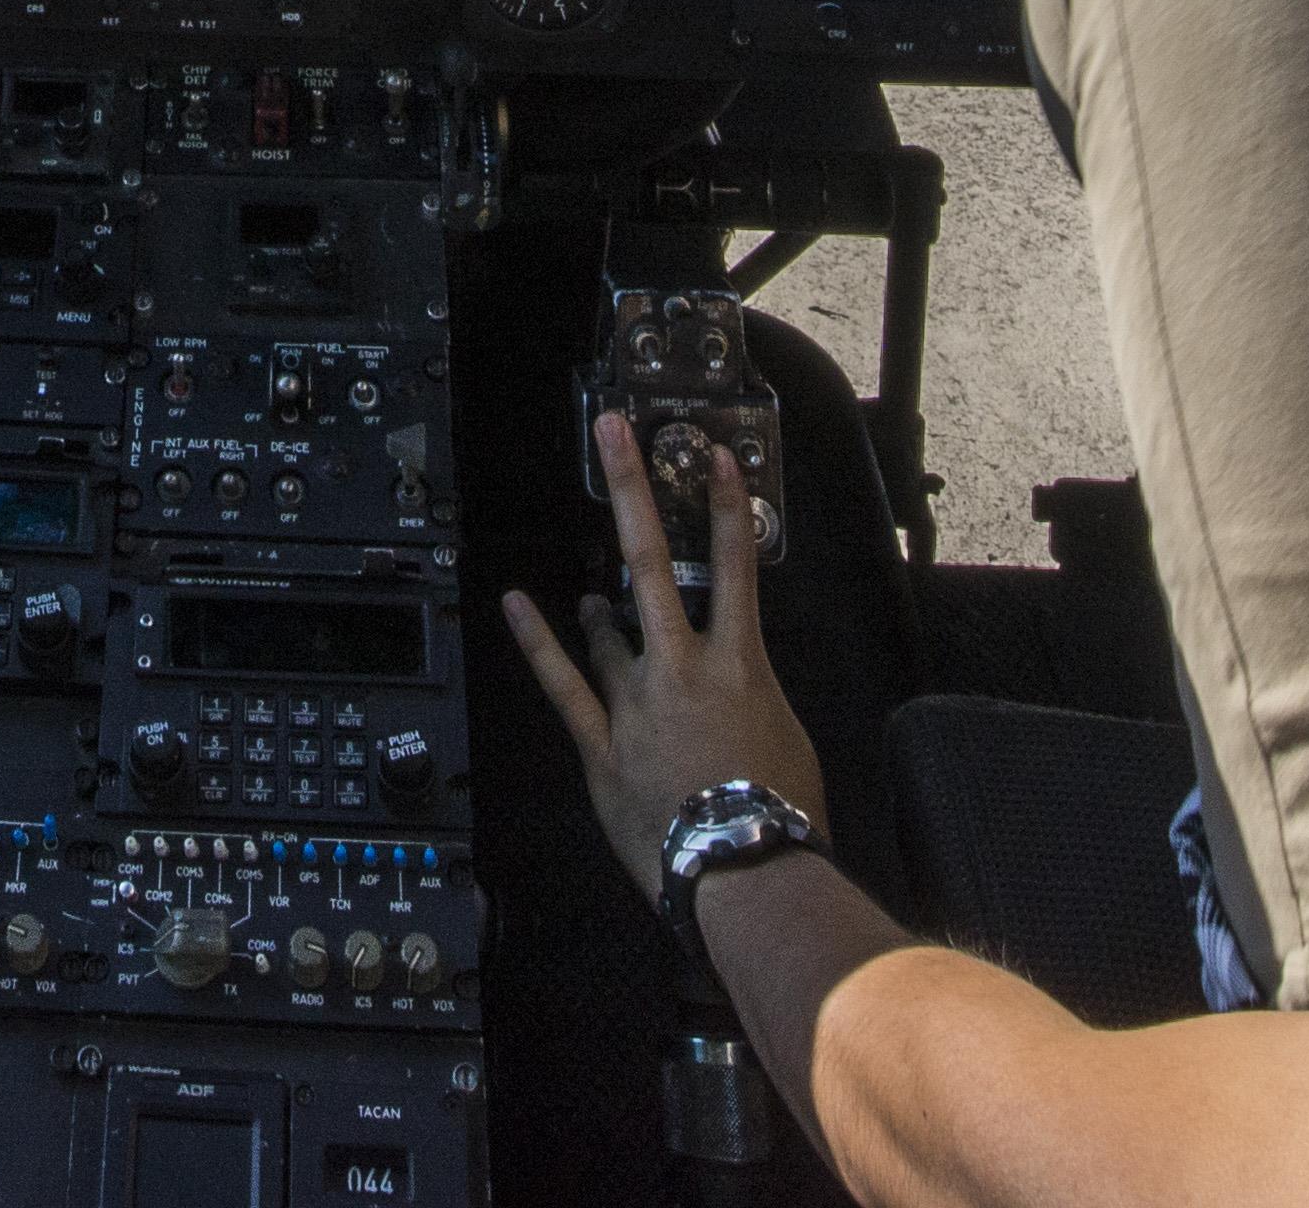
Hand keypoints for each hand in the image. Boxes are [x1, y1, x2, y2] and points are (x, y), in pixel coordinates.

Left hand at [499, 414, 822, 891]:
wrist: (742, 870)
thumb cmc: (782, 815)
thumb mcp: (788, 740)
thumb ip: (757, 701)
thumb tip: (741, 693)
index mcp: (739, 665)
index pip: (736, 567)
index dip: (727, 506)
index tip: (715, 457)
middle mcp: (681, 669)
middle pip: (651, 563)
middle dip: (634, 491)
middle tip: (614, 437)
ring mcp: (634, 702)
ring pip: (608, 630)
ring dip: (599, 604)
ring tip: (589, 589)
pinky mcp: (602, 744)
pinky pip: (563, 685)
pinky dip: (540, 642)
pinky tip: (520, 607)